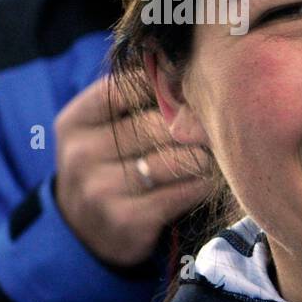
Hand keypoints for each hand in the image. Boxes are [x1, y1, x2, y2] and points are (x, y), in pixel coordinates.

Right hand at [53, 75, 211, 267]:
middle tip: (226, 122)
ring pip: (175, 158)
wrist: (86, 232)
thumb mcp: (106, 129)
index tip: (197, 88)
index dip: (170, 86)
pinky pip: (182, 192)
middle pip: (158, 125)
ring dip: (206, 155)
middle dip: (196, 124)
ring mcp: (100, 188)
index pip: (128, 87)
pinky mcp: (125, 219)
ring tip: (222, 151)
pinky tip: (213, 180)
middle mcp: (81, 153)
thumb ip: (138, 100)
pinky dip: (204, 184)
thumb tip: (189, 69)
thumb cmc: (112, 167)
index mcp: (75, 121)